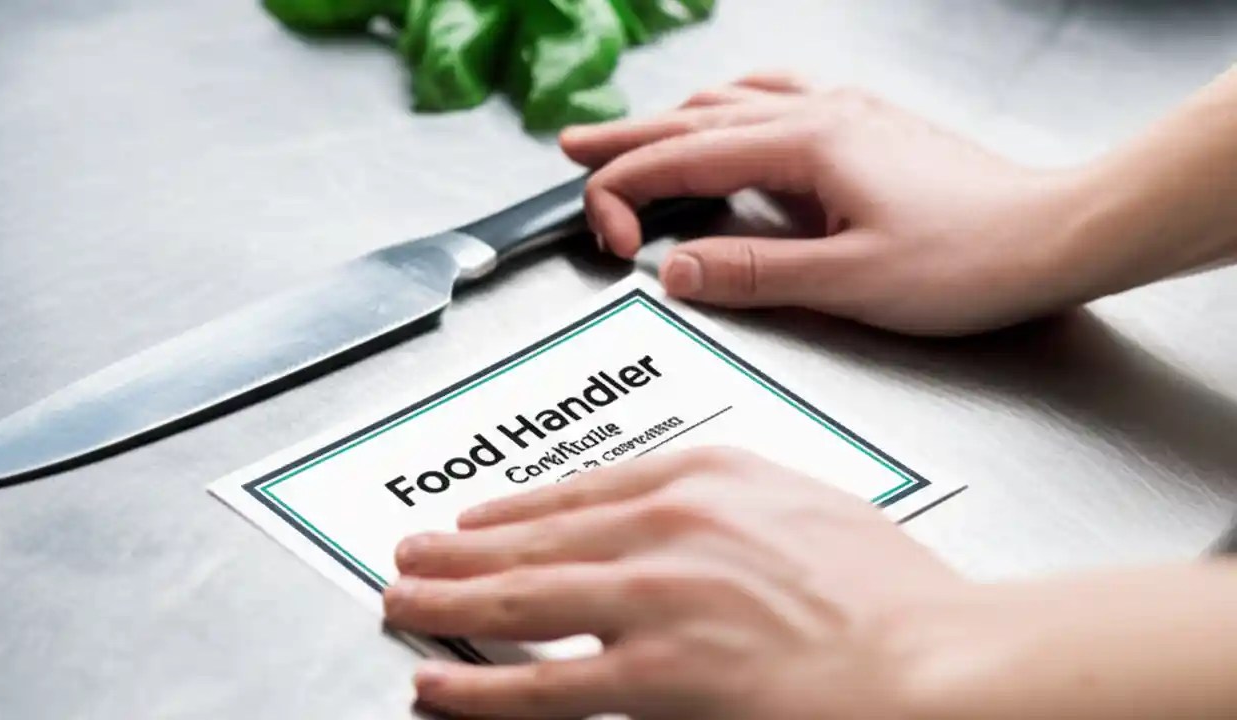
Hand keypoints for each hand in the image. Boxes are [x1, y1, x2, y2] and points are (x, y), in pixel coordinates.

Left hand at [384, 447, 966, 718]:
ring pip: (518, 600)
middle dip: (458, 550)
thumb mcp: (806, 504)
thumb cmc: (893, 593)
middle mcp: (667, 525)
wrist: (940, 659)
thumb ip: (731, 500)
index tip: (479, 517)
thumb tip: (684, 509)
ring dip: (446, 603)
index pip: (580, 489)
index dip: (515, 509)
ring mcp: (656, 599)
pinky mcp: (658, 675)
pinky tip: (439, 686)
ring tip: (403, 603)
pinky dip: (478, 688)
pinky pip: (540, 685)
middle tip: (412, 552)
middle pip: (532, 538)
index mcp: (706, 475)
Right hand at [560, 72, 1094, 335]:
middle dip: (625, 138)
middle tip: (572, 148)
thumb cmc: (970, 259)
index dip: (625, 192)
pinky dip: (730, 112)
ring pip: (732, 102)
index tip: (605, 238)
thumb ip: (753, 272)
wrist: (1055, 235)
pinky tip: (730, 124)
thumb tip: (676, 270)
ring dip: (672, 120)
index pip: (682, 160)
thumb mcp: (850, 281)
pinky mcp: (866, 128)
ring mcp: (845, 115)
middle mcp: (820, 115)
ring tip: (631, 136)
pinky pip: (775, 102)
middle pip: (695, 118)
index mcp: (805, 145)